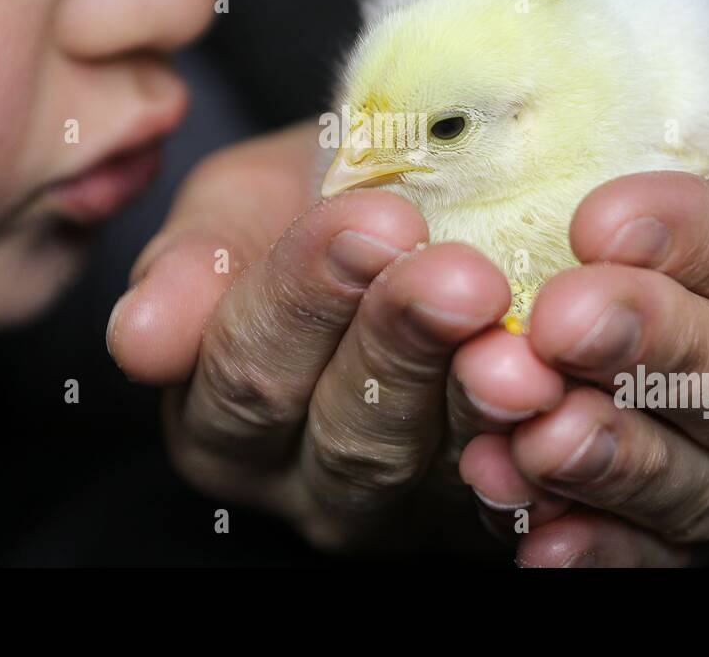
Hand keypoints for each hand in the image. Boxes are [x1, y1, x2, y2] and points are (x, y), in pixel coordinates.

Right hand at [106, 123, 564, 552]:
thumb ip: (193, 268)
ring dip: (480, 403)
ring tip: (522, 346)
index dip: (305, 296)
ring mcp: (398, 506)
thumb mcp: (241, 205)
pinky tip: (572, 403)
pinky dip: (543, 456)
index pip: (247, 368)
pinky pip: (514, 498)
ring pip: (433, 467)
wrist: (420, 200)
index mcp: (219, 413)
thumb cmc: (314, 195)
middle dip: (402, 344)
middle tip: (462, 278)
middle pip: (343, 430)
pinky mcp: (482, 514)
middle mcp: (301, 477)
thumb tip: (136, 340)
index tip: (372, 220)